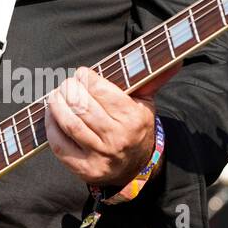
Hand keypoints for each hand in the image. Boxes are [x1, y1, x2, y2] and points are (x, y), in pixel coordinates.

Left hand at [45, 66, 170, 188]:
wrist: (135, 167)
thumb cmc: (136, 127)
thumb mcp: (147, 103)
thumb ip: (153, 79)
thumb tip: (176, 59)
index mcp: (133, 118)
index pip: (102, 91)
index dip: (86, 78)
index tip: (82, 74)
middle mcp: (117, 138)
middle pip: (82, 106)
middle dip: (68, 89)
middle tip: (66, 85)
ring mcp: (100, 156)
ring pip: (69, 124)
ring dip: (56, 105)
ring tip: (56, 96)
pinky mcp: (84, 168)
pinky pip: (60, 144)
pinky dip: (51, 126)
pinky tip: (53, 115)